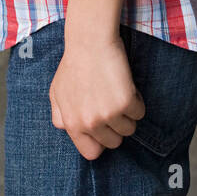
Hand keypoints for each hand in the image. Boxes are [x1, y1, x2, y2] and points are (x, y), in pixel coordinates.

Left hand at [49, 36, 145, 160]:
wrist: (89, 42)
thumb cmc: (73, 64)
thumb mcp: (56, 92)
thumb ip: (59, 115)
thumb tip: (67, 128)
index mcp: (72, 124)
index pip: (92, 153)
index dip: (101, 142)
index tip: (104, 129)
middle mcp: (89, 123)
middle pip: (114, 142)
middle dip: (116, 127)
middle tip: (113, 107)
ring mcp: (108, 114)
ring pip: (129, 129)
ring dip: (128, 114)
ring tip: (119, 94)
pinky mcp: (125, 102)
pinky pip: (139, 113)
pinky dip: (137, 102)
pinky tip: (127, 87)